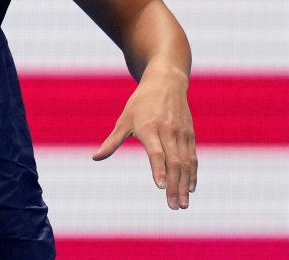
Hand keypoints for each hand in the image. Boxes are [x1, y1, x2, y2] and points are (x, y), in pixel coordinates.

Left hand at [91, 66, 196, 209]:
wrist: (166, 83)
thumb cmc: (140, 103)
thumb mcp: (124, 120)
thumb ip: (112, 142)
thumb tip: (95, 158)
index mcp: (149, 127)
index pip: (157, 152)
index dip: (159, 169)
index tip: (161, 186)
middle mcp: (168, 131)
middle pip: (173, 162)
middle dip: (175, 186)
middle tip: (174, 206)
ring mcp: (181, 133)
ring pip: (185, 162)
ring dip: (185, 184)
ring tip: (183, 204)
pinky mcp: (190, 135)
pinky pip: (193, 157)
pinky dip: (193, 173)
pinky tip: (191, 188)